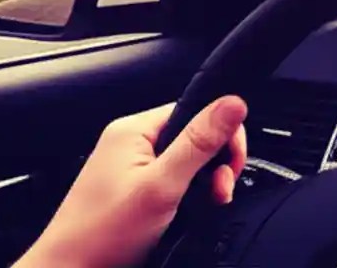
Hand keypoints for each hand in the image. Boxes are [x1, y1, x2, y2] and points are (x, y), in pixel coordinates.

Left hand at [15, 96, 248, 267]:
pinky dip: (189, 196)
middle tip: (219, 192)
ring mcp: (132, 168)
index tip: (230, 167)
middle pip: (195, 136)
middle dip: (216, 164)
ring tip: (206, 206)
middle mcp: (132, 144)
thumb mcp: (161, 185)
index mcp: (134, 130)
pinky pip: (174, 181)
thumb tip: (234, 102)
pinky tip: (189, 213)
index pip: (197, 110)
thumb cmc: (101, 234)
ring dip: (205, 183)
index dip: (223, 136)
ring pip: (188, 162)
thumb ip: (199, 143)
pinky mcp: (135, 191)